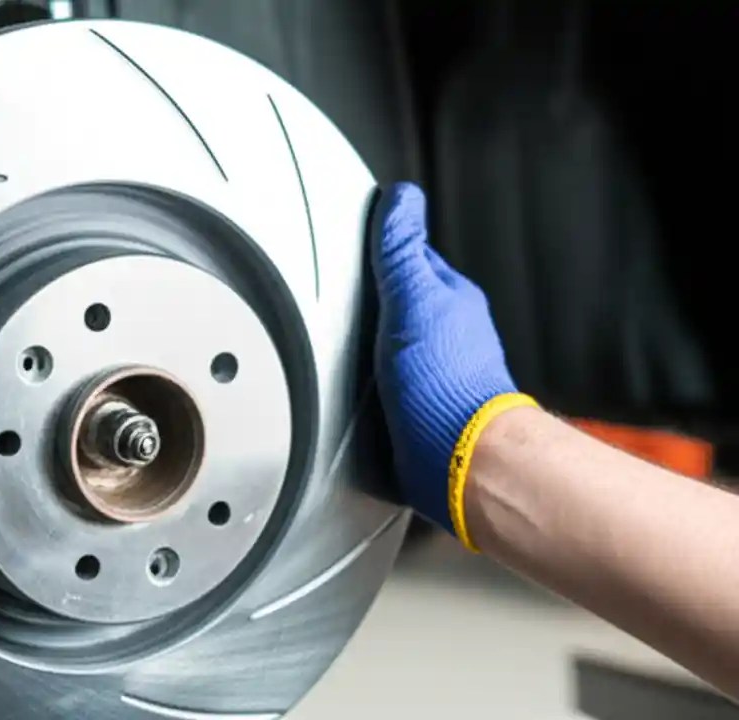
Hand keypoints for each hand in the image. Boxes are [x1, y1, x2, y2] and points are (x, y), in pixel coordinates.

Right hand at [370, 183, 533, 547]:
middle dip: (375, 298)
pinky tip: (356, 380)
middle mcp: (447, 333)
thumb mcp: (413, 300)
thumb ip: (402, 251)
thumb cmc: (441, 381)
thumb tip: (402, 197)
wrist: (456, 457)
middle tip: (341, 293)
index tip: (355, 244)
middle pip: (403, 302)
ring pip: (398, 341)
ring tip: (342, 337)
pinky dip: (375, 374)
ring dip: (374, 340)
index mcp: (449, 299)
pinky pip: (392, 378)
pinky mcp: (419, 406)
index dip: (382, 250)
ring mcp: (434, 370)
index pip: (411, 259)